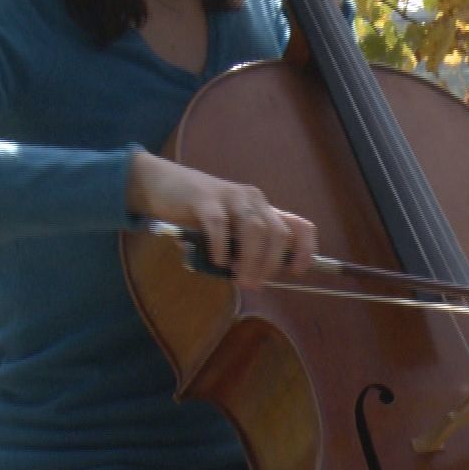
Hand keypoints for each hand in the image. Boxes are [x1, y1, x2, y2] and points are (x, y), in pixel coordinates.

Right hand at [126, 148, 318, 288]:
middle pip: (277, 232)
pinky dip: (222, 245)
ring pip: (254, 228)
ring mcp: (230, 196)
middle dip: (271, 262)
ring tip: (241, 279)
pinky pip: (218, 223)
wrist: (163, 184)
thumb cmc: (198, 214)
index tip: (298, 272)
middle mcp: (254, 200)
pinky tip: (219, 261)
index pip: (298, 225)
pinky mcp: (204, 198)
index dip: (305, 249)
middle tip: (256, 285)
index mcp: (263, 210)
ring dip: (251, 258)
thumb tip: (254, 279)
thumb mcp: (227, 231)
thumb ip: (240, 250)